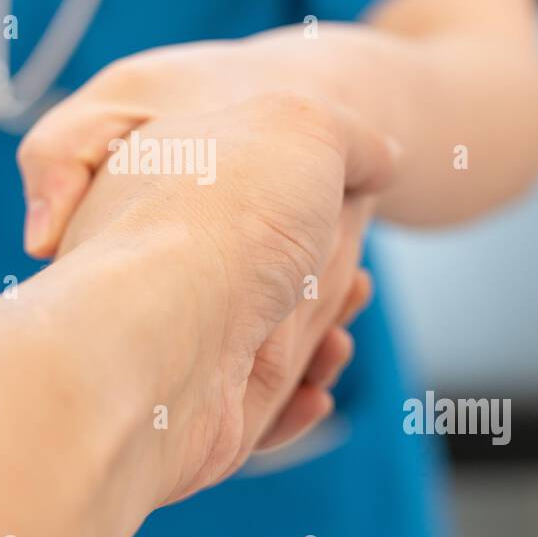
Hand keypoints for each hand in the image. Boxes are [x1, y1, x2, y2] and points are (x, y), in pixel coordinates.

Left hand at [47, 93, 397, 502]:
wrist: (165, 339)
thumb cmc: (220, 218)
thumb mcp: (303, 127)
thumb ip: (350, 138)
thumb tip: (379, 161)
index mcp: (162, 177)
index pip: (242, 181)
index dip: (311, 195)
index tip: (353, 206)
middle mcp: (158, 257)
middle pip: (261, 265)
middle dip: (326, 276)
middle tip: (355, 281)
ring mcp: (172, 335)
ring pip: (263, 341)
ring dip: (318, 340)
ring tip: (337, 337)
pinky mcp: (189, 405)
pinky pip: (253, 410)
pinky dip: (294, 403)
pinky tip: (314, 393)